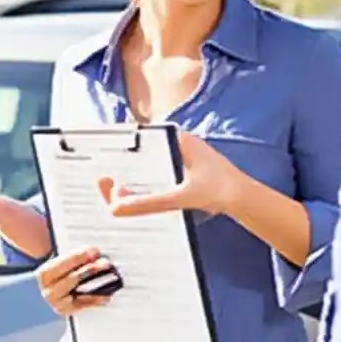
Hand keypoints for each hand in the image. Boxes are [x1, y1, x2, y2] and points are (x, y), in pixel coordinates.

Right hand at [36, 247, 114, 316]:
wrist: (36, 298)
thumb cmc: (52, 278)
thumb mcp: (56, 266)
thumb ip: (73, 261)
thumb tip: (94, 255)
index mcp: (45, 274)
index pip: (64, 263)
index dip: (80, 256)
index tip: (94, 251)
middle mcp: (49, 290)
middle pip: (73, 278)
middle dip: (91, 269)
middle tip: (105, 263)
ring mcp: (58, 302)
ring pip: (79, 292)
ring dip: (97, 284)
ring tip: (110, 278)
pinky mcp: (66, 311)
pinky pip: (84, 304)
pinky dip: (96, 299)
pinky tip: (107, 295)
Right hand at [98, 132, 248, 217]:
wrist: (246, 200)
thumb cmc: (222, 190)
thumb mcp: (181, 196)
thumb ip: (148, 203)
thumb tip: (116, 207)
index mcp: (175, 138)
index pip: (137, 134)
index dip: (114, 139)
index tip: (94, 146)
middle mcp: (175, 143)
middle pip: (136, 150)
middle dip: (117, 164)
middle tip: (101, 180)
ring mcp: (178, 157)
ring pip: (144, 164)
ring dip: (129, 176)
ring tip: (109, 188)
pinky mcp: (181, 172)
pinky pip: (153, 175)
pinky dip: (141, 185)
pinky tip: (132, 197)